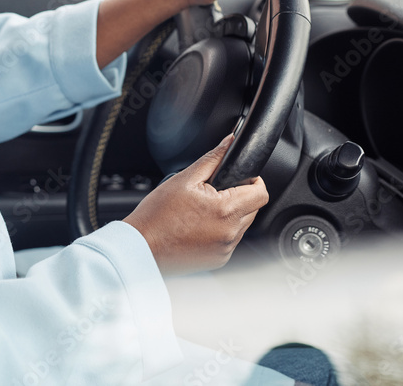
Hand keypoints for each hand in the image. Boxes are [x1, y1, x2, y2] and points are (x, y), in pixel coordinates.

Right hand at [122, 135, 267, 275]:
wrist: (142, 246)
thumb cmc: (157, 215)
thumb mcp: (183, 179)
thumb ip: (212, 159)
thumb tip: (229, 143)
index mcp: (225, 210)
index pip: (261, 193)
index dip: (254, 181)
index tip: (241, 179)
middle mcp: (230, 233)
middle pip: (253, 209)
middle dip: (239, 198)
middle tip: (211, 194)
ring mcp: (225, 249)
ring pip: (241, 225)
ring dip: (229, 215)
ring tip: (201, 212)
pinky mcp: (219, 259)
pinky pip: (229, 241)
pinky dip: (219, 231)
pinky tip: (198, 227)